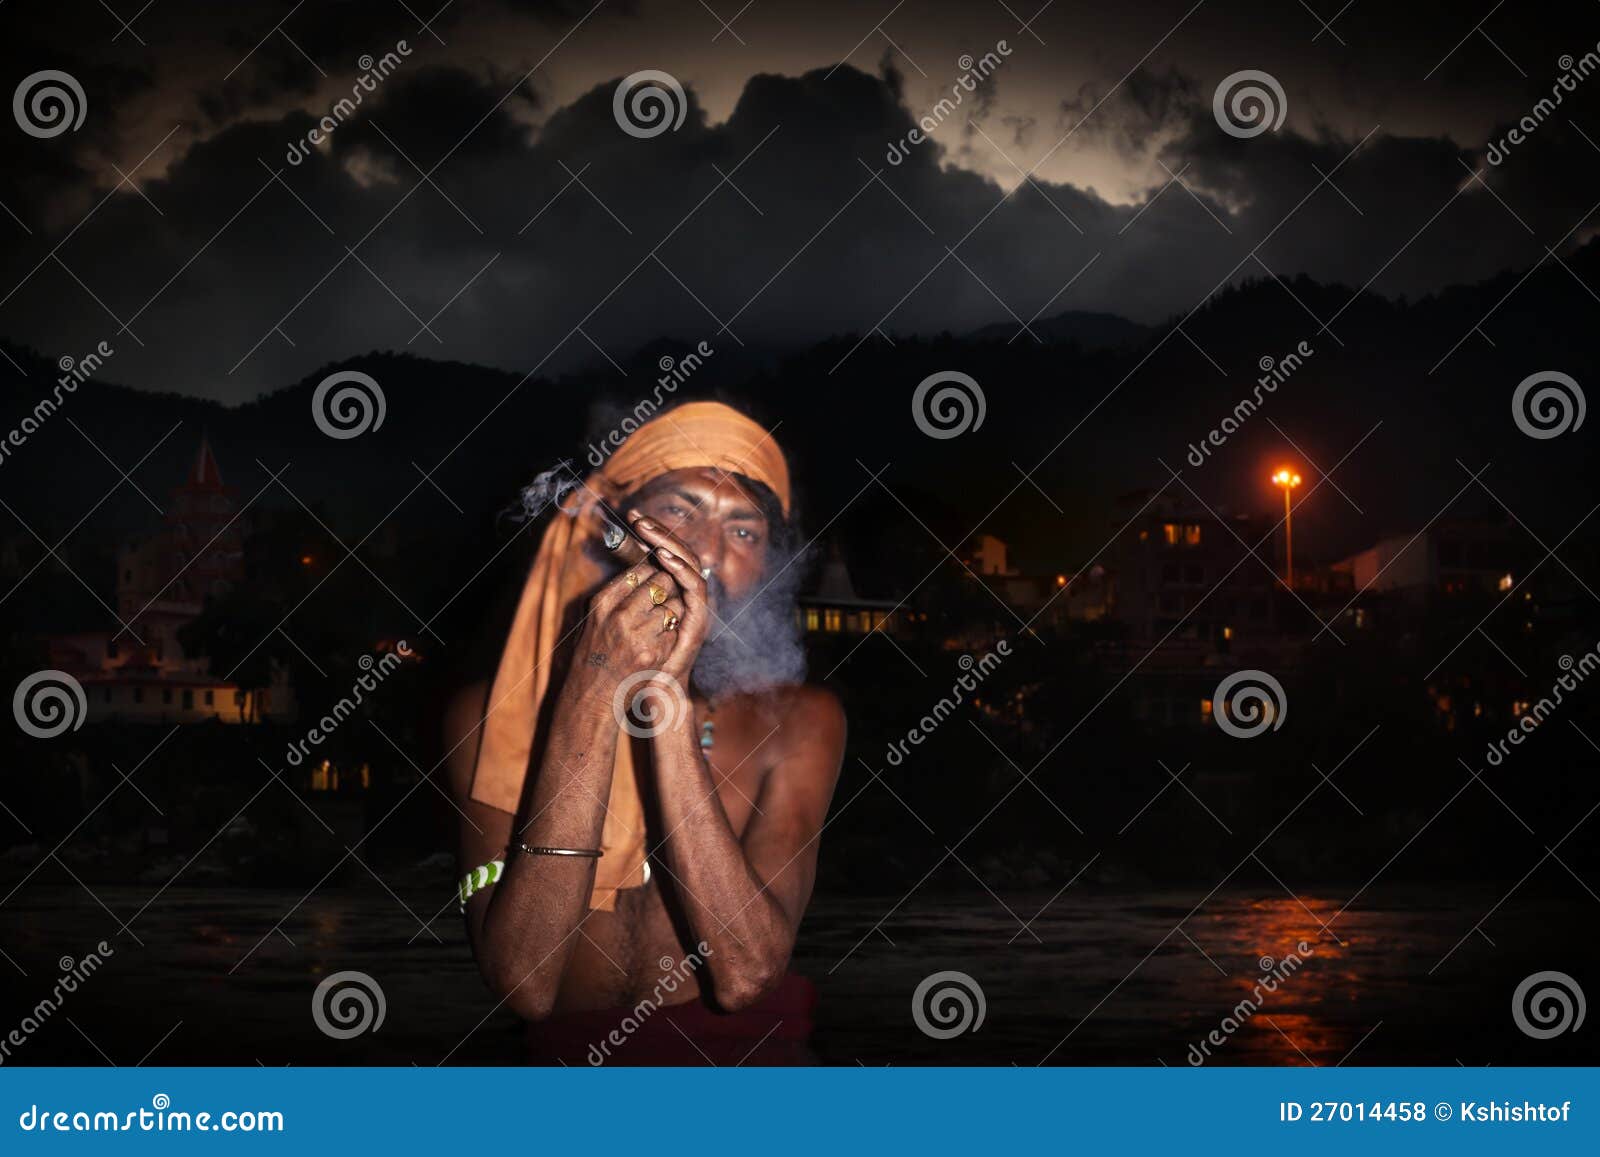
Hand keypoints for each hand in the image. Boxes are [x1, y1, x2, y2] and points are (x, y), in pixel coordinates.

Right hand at [572, 558, 685, 695]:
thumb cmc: (594, 655)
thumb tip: (643, 573)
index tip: (654, 582)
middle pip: (662, 584)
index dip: (653, 574)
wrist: (593, 695)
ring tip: (660, 624)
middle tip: (664, 600)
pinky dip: (671, 635)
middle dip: (668, 589)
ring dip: (672, 613)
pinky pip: (674, 631)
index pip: (640, 571)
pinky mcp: (654, 653)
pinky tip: (658, 644)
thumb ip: (616, 596)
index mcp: (603, 603)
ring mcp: (639, 635)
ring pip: (674, 607)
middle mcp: (620, 615)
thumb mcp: (595, 619)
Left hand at [626, 510, 712, 683]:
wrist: (655, 687)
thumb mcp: (631, 616)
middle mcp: (688, 593)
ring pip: (689, 563)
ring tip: (648, 530)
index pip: (668, 551)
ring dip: (668, 543)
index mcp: (675, 590)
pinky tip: (663, 556)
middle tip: (638, 516)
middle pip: (680, 552)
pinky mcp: (700, 617)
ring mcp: (696, 605)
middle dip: (658, 531)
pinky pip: (694, 586)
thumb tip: (620, 564)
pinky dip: (679, 568)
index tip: (634, 516)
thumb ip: (633, 591)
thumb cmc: (640, 655)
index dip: (654, 532)